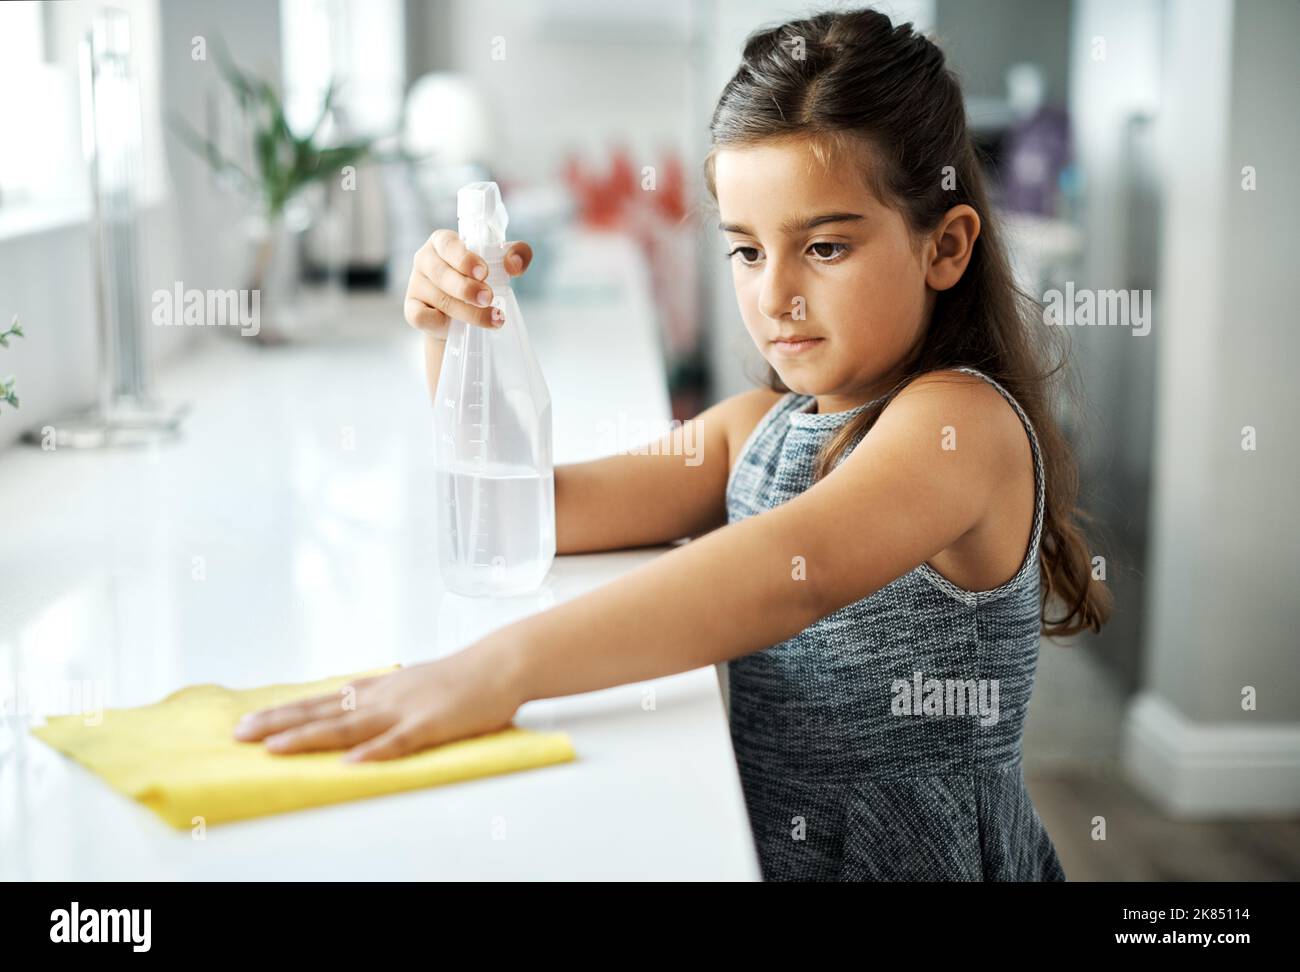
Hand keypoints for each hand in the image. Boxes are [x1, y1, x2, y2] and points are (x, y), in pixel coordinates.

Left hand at [232, 642, 523, 761]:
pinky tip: (350, 765)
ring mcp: (404, 710)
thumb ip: (376, 691)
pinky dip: (373, 754)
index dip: (284, 712)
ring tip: (274, 748)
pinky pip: (397, 743)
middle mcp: (382, 697)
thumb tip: (345, 696)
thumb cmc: (459, 677)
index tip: (248, 722)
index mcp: (377, 690)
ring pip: (348, 727)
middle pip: (322, 712)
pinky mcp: (429, 725)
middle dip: (279, 723)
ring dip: (308, 736)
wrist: (500, 664)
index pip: (321, 702)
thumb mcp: (408, 680)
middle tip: (240, 734)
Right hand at [404, 229, 532, 339]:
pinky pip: (420, 316)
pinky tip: (455, 326)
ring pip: (439, 299)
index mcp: (443, 242)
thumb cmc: (479, 280)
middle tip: (488, 298)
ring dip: (467, 312)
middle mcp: (424, 259)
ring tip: (493, 319)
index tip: (484, 273)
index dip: (464, 258)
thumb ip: (517, 254)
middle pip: (442, 273)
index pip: (448, 244)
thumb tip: (514, 265)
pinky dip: (439, 323)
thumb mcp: (501, 263)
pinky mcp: (411, 309)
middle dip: (467, 288)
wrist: (461, 312)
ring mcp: (415, 285)